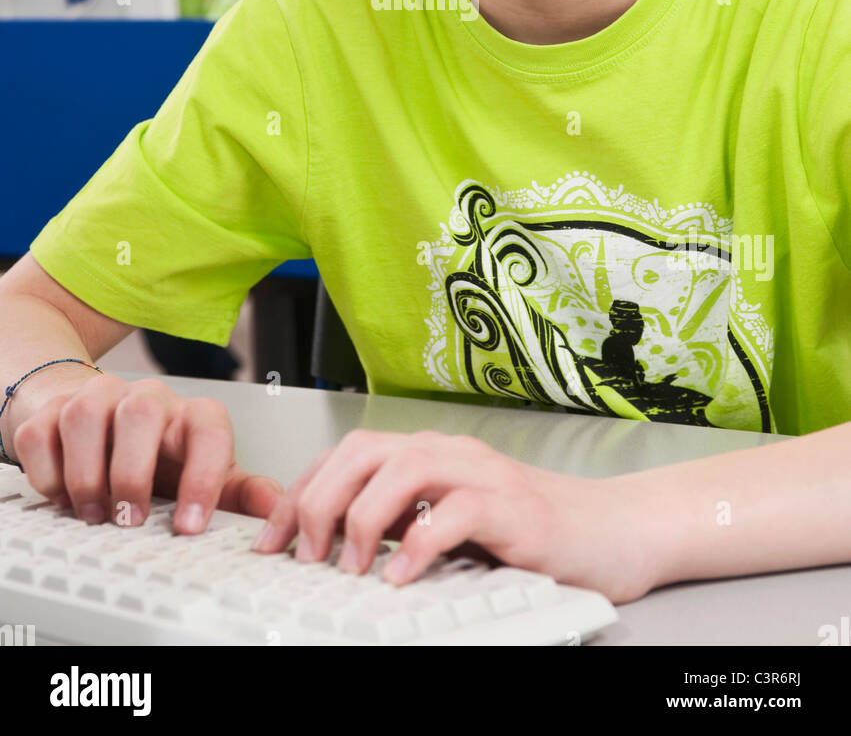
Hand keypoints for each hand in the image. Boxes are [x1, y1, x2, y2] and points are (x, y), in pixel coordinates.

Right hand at [12, 374, 284, 531]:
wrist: (105, 425)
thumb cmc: (159, 455)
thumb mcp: (204, 474)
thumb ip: (238, 491)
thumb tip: (276, 504)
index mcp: (190, 415)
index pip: (209, 430)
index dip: (203, 477)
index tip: (190, 526)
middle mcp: (147, 399)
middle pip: (144, 411)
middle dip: (135, 470)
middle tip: (130, 519)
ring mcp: (98, 397)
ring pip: (88, 413)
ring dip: (88, 472)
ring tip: (94, 511)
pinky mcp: (54, 410)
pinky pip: (44, 431)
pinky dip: (50, 471)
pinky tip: (63, 493)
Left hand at [250, 428, 659, 604]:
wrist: (616, 530)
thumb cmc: (534, 532)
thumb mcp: (454, 523)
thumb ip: (405, 522)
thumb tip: (333, 550)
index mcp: (432, 454)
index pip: (346, 454)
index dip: (299, 492)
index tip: (269, 541)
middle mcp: (453, 453)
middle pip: (364, 450)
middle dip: (319, 500)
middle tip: (302, 554)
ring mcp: (485, 475)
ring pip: (404, 468)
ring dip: (364, 518)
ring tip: (352, 565)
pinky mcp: (515, 509)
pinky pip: (456, 514)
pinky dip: (419, 543)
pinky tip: (402, 576)